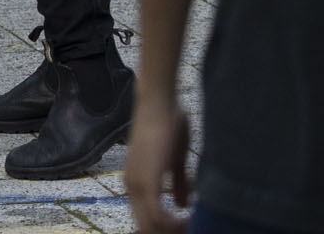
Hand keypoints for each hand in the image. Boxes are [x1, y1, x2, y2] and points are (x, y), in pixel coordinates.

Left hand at [126, 93, 194, 231]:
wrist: (157, 102)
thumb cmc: (168, 125)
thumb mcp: (175, 159)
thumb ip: (177, 183)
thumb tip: (182, 206)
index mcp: (136, 183)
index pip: (146, 220)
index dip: (167, 228)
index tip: (188, 225)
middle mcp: (131, 186)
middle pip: (147, 228)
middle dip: (170, 231)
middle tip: (191, 227)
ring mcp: (136, 184)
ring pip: (150, 226)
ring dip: (173, 229)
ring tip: (191, 223)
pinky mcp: (145, 180)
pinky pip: (156, 216)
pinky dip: (173, 223)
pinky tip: (188, 217)